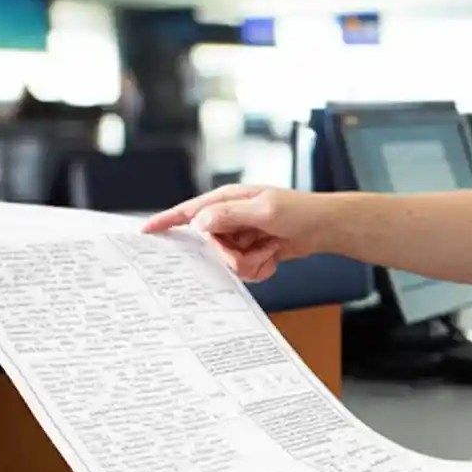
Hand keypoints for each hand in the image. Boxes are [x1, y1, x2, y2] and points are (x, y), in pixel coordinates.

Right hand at [142, 185, 327, 281]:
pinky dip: (261, 267)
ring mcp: (241, 237)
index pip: (190, 211)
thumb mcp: (264, 210)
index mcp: (229, 200)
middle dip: (233, 253)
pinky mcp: (252, 252)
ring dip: (251, 261)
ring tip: (271, 247)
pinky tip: (275, 255)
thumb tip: (198, 221)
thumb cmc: (300, 211)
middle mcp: (231, 218)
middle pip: (210, 246)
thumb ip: (229, 215)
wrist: (326, 228)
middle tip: (258, 244)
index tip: (146, 231)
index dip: (167, 221)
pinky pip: (244, 271)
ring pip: (228, 262)